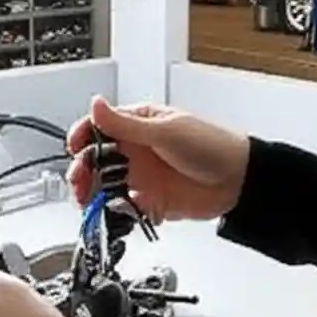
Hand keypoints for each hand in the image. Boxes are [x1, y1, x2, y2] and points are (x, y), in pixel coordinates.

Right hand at [66, 96, 250, 222]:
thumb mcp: (165, 131)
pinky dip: (115, 212)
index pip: (99, 127)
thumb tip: (96, 104)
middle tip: (79, 182)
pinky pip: (124, 208)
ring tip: (90, 202)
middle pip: (96, 160)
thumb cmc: (212, 146)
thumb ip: (125, 124)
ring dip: (94, 194)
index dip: (82, 137)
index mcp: (139, 125)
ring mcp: (143, 176)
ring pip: (106, 185)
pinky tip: (113, 212)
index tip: (75, 148)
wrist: (240, 180)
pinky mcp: (151, 201)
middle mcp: (137, 150)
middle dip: (82, 170)